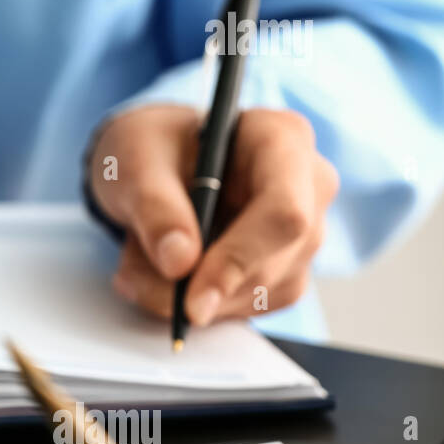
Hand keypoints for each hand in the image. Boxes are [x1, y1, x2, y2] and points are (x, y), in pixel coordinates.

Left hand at [88, 105, 338, 325]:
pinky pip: (246, 305)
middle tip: (134, 279)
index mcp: (283, 139)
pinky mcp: (285, 269)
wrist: (153, 165)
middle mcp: (308, 187)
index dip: (239, 259)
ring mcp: (303, 233)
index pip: (284, 212)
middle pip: (276, 260)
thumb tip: (180, 263)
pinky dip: (196, 301)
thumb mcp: (135, 162)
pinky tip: (162, 274)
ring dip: (189, 294)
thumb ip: (154, 207)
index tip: (191, 299)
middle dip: (203, 284)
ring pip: (261, 292)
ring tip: (139, 260)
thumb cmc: (151, 149)